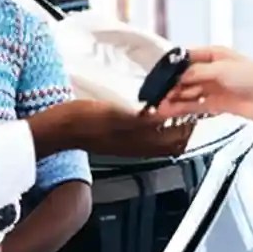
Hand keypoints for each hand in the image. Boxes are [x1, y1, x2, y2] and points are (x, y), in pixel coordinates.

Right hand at [71, 100, 193, 157]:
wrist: (61, 127)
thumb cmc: (84, 119)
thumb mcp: (116, 114)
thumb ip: (143, 118)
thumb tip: (166, 116)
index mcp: (141, 143)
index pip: (177, 139)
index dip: (189, 123)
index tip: (191, 104)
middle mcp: (139, 148)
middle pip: (173, 142)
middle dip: (183, 125)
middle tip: (184, 103)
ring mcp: (130, 145)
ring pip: (161, 139)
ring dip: (170, 124)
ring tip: (170, 105)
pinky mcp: (121, 139)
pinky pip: (148, 136)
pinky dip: (156, 124)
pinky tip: (149, 109)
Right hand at [155, 46, 252, 123]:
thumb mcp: (222, 69)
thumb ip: (196, 73)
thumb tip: (177, 77)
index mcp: (214, 55)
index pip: (186, 58)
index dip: (171, 67)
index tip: (157, 76)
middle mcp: (211, 70)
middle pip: (184, 77)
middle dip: (170, 86)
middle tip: (155, 95)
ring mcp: (213, 88)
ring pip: (188, 93)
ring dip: (173, 99)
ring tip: (158, 106)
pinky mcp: (216, 104)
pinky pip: (195, 105)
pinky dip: (182, 108)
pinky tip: (170, 111)